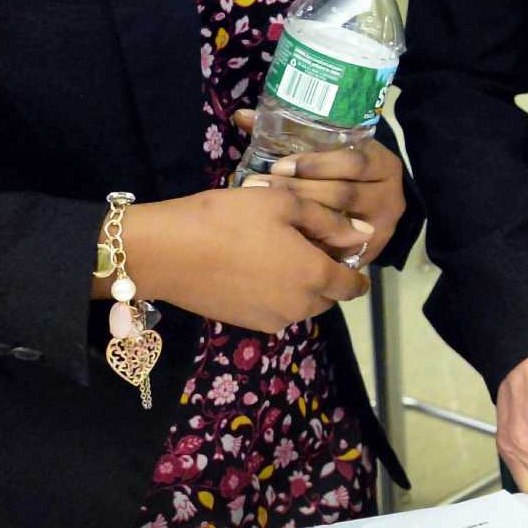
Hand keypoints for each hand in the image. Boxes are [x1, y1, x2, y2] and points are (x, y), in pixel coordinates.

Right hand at [120, 187, 371, 330]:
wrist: (163, 252)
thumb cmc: (227, 218)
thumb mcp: (284, 204)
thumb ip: (329, 221)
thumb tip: (364, 234)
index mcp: (314, 276)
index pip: (354, 286)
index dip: (356, 269)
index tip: (344, 250)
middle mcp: (298, 306)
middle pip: (329, 297)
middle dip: (327, 275)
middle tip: (306, 243)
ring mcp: (270, 319)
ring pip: (302, 305)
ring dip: (300, 284)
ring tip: (276, 250)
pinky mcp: (245, 324)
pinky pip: (276, 310)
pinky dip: (276, 293)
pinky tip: (254, 265)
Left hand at [235, 110, 404, 265]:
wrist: (376, 208)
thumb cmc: (344, 174)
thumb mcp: (332, 151)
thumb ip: (292, 134)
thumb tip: (242, 116)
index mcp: (384, 165)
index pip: (355, 162)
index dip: (318, 164)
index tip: (280, 164)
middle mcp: (390, 197)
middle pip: (343, 194)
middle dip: (299, 191)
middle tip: (260, 187)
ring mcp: (381, 228)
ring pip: (339, 222)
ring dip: (299, 215)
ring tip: (264, 209)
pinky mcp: (368, 253)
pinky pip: (335, 250)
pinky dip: (307, 242)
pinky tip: (280, 238)